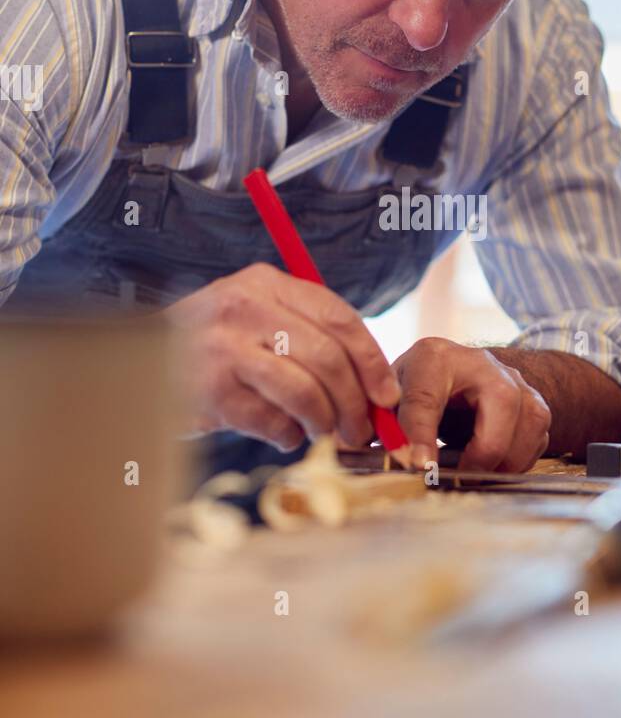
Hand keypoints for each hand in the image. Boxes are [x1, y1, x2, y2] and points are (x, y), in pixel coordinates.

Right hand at [164, 262, 400, 450]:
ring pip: (303, 391)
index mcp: (265, 282)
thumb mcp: (257, 319)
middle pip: (328, 357)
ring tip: (321, 432)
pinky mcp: (207, 389)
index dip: (372, 361)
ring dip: (322, 422)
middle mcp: (244, 306)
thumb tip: (372, 387)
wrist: (136, 363)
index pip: (339, 317)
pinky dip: (285, 435)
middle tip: (358, 429)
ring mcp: (222, 347)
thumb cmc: (214, 348)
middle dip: (353, 402)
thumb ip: (307, 336)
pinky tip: (282, 434)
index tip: (387, 396)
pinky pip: (269, 421)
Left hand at [392, 338, 550, 472]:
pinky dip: (519, 460)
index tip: (420, 465)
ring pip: (530, 418)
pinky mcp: (532, 400)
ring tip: (478, 475)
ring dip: (508, 458)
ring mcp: (512, 378)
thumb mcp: (392, 400)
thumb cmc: (417, 389)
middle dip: (487, 447)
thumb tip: (385, 459)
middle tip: (463, 476)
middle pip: (502, 399)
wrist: (456, 374)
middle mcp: (479, 363)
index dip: (421, 433)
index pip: (425, 397)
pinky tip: (494, 467)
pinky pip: (539, 435)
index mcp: (433, 358)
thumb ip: (386, 427)